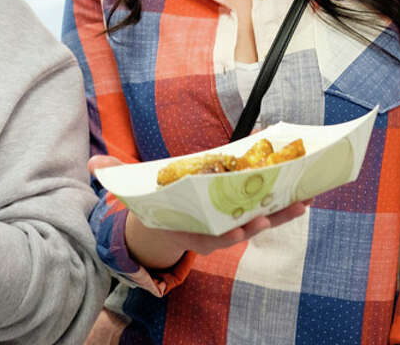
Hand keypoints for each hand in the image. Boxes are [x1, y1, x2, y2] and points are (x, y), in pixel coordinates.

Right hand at [89, 154, 309, 269]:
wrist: (169, 223)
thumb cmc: (157, 205)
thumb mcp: (135, 191)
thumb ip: (116, 175)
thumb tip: (92, 163)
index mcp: (191, 227)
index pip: (209, 235)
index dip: (224, 235)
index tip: (236, 233)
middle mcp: (215, 229)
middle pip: (241, 228)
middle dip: (259, 223)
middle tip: (274, 215)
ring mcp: (233, 222)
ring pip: (262, 220)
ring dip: (284, 211)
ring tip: (304, 200)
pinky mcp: (247, 213)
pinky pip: (270, 211)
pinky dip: (287, 204)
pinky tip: (306, 195)